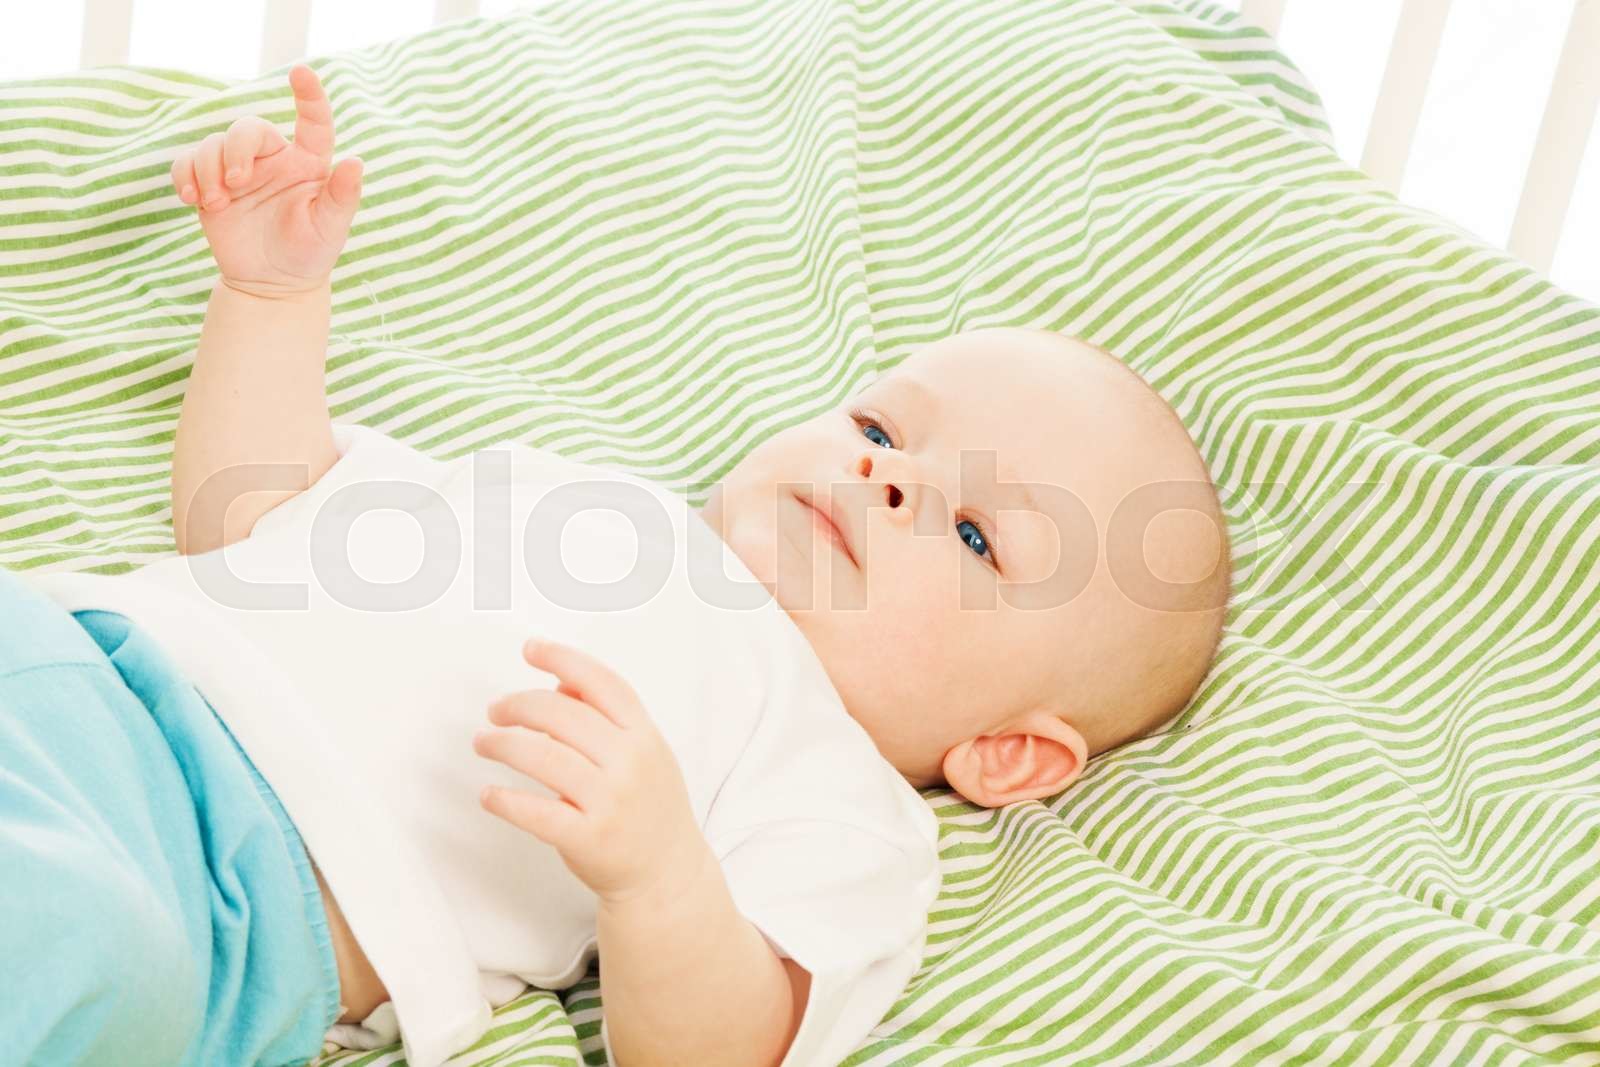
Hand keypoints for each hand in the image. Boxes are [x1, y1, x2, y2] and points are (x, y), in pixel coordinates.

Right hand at [169, 63, 362, 297]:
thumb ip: (343, 196)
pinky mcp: (210, 184)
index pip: (313, 122)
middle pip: (246, 129)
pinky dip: (184, 175)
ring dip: (207, 170)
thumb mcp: (330, 229)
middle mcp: (273, 159)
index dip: (309, 95)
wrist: (272, 284)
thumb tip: (356, 161)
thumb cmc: (309, 254)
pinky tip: (191, 200)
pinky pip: (187, 162)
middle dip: (235, 150)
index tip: (301, 71)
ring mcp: (239, 169)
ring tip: (215, 203)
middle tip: (236, 183)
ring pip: (212, 144)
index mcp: (308, 163)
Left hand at [473, 638, 709, 904]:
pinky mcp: (589, 838)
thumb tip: (559, 683)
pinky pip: (536, 812)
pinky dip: (505, 800)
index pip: (603, 683)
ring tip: (484, 743)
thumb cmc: (650, 807)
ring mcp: (610, 801)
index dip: (563, 659)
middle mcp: (630, 763)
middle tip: (495, 711)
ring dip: (503, 744)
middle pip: (563, 714)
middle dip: (519, 705)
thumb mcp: (645, 753)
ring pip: (543, 756)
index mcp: (645, 735)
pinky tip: (488, 795)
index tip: (531, 649)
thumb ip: (607, 717)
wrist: (666, 874)